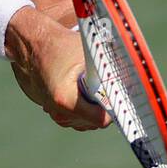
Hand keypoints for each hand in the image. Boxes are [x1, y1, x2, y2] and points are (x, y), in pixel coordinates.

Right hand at [5, 8, 111, 130]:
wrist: (31, 45)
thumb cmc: (60, 46)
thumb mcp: (88, 52)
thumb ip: (109, 66)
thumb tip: (135, 73)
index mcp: (66, 99)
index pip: (101, 119)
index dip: (114, 108)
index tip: (120, 96)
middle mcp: (59, 112)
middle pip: (96, 122)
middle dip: (106, 106)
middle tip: (110, 87)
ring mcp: (55, 114)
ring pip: (88, 122)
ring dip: (96, 108)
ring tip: (96, 87)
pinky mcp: (53, 112)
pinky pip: (78, 118)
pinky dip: (86, 108)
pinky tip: (86, 91)